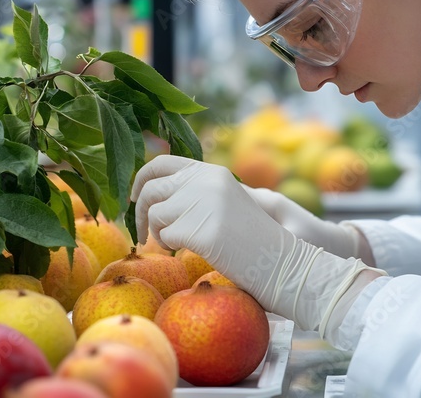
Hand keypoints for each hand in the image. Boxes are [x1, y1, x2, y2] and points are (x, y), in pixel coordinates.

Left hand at [131, 156, 383, 334]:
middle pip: (150, 188)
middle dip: (141, 212)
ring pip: (155, 214)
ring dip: (158, 233)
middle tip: (144, 234)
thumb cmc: (257, 238)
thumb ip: (197, 194)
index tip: (134, 198)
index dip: (141, 179)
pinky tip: (190, 252)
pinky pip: (165, 237)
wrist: (286, 259)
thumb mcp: (226, 204)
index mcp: (212, 171)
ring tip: (176, 245)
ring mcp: (203, 203)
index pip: (161, 163)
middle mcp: (205, 181)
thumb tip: (153, 192)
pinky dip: (171, 248)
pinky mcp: (202, 230)